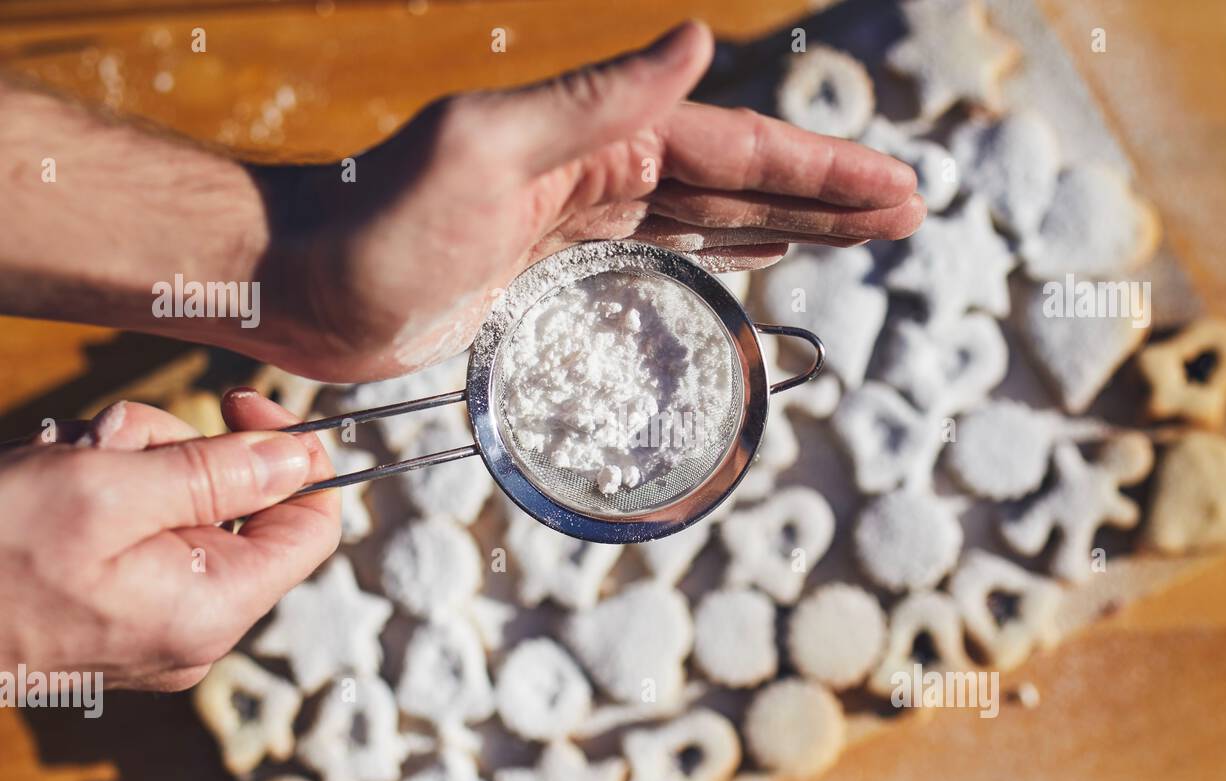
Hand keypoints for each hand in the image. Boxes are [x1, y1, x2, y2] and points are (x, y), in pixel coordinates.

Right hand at [0, 393, 338, 689]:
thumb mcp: (109, 490)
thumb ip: (217, 474)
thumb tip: (303, 459)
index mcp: (214, 608)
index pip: (311, 527)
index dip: (295, 457)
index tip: (244, 405)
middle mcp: (195, 625)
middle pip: (241, 508)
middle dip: (180, 454)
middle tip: (110, 441)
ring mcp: (152, 621)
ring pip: (184, 508)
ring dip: (130, 464)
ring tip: (65, 462)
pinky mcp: (112, 608)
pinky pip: (140, 531)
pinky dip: (103, 491)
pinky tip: (50, 482)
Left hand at [263, 20, 923, 380]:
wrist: (310, 288)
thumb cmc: (377, 226)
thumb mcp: (480, 153)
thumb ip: (591, 101)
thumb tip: (698, 39)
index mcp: (601, 139)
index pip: (738, 147)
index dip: (823, 168)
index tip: (898, 185)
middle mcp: (603, 169)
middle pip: (742, 177)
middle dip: (828, 194)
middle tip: (906, 210)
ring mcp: (585, 217)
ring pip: (713, 214)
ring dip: (789, 220)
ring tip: (859, 228)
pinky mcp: (560, 265)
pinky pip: (664, 250)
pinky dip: (719, 248)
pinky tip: (751, 249)